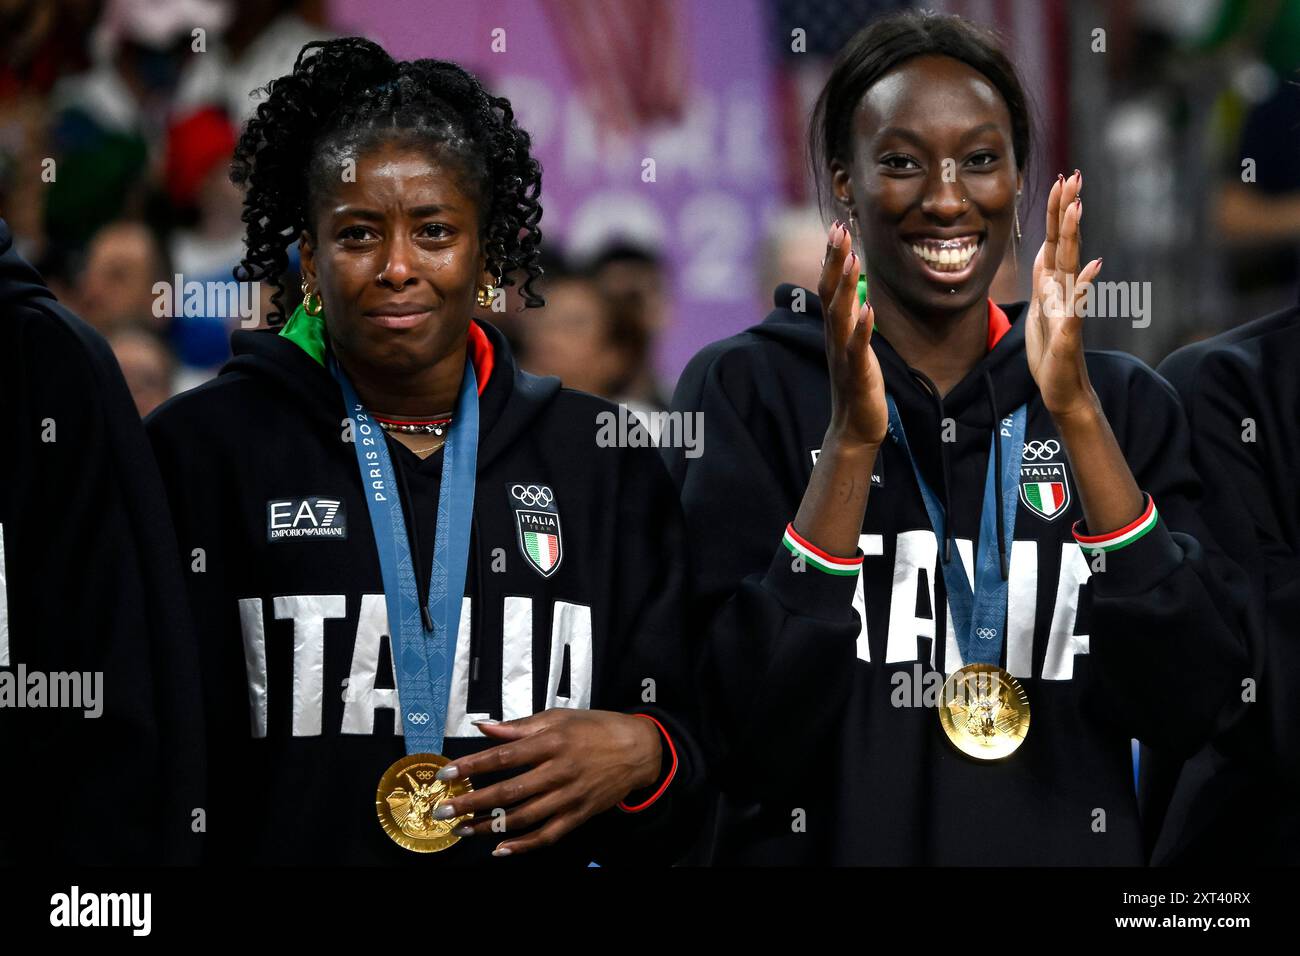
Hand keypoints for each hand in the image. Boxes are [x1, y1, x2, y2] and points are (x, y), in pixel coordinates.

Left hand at [430, 709, 662, 856]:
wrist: (639, 749)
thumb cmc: (595, 728)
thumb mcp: (558, 717)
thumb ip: (519, 726)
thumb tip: (484, 728)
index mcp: (551, 741)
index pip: (503, 756)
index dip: (472, 766)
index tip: (447, 774)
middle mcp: (558, 770)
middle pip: (508, 791)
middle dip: (472, 803)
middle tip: (444, 811)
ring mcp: (569, 796)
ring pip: (524, 817)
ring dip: (490, 827)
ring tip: (464, 830)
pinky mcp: (579, 815)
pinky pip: (548, 835)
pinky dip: (524, 846)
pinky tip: (501, 851)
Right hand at [818, 221, 886, 449]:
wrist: (855, 428)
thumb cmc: (858, 384)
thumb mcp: (854, 344)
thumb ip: (851, 316)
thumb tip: (853, 288)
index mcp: (834, 329)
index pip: (828, 286)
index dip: (831, 256)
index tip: (836, 226)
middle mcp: (834, 338)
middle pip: (829, 293)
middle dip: (834, 260)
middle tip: (837, 228)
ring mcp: (843, 356)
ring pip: (840, 316)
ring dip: (845, 286)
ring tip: (852, 258)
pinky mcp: (857, 375)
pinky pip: (858, 349)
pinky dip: (862, 329)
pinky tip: (868, 309)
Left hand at [1025, 170, 1103, 419]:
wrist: (1061, 388)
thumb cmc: (1050, 350)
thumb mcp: (1040, 307)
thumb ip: (1045, 278)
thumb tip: (1045, 249)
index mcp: (1053, 284)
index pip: (1055, 240)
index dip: (1057, 212)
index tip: (1061, 180)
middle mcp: (1065, 290)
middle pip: (1065, 243)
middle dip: (1067, 210)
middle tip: (1074, 176)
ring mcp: (1069, 308)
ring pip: (1071, 265)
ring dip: (1074, 236)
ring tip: (1078, 206)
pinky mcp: (1069, 331)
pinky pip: (1077, 306)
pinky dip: (1084, 287)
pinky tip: (1093, 267)